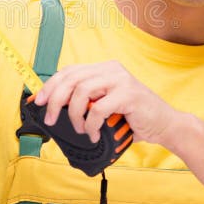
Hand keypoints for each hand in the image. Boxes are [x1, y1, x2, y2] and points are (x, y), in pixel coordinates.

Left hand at [33, 61, 181, 144]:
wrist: (165, 125)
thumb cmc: (133, 119)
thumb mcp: (105, 106)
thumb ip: (86, 103)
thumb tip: (53, 111)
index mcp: (104, 68)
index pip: (69, 71)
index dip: (51, 85)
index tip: (38, 101)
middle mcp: (111, 69)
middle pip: (72, 79)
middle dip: (55, 100)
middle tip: (49, 119)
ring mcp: (121, 80)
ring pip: (82, 91)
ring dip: (74, 114)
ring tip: (79, 129)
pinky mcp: (129, 94)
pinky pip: (99, 108)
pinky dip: (92, 124)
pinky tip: (95, 134)